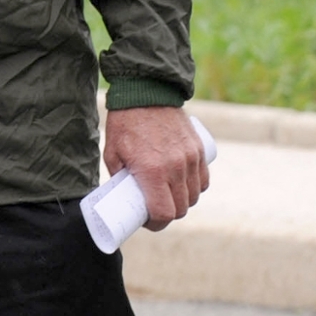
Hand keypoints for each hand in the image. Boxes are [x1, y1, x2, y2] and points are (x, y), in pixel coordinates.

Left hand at [104, 105, 207, 230]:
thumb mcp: (113, 152)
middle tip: (155, 209)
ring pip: (194, 196)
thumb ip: (119, 176)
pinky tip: (183, 186)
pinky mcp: (199, 150)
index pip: (164, 213)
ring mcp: (190, 159)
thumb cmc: (125, 122)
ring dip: (182, 202)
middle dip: (167, 214)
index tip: (147, 221)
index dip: (156, 224)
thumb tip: (122, 196)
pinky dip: (195, 188)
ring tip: (167, 196)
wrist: (146, 92)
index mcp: (152, 171)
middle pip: (180, 208)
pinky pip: (203, 180)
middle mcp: (175, 167)